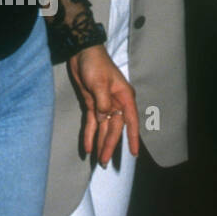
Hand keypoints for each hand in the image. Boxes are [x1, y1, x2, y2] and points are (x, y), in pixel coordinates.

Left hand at [68, 44, 139, 165]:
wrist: (81, 53)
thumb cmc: (95, 64)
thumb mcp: (99, 83)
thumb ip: (102, 103)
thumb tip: (104, 119)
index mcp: (124, 98)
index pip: (131, 121)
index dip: (133, 138)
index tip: (134, 154)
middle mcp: (117, 104)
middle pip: (115, 128)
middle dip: (110, 145)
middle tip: (104, 162)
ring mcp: (104, 105)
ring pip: (104, 128)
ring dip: (101, 143)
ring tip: (98, 160)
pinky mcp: (92, 105)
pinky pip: (92, 123)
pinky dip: (90, 134)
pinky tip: (88, 147)